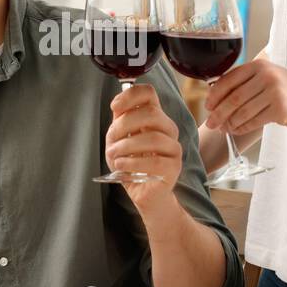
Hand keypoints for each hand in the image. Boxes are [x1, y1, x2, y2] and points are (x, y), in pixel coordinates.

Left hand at [105, 84, 182, 210]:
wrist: (142, 192)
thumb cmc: (130, 164)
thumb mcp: (119, 139)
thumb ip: (119, 120)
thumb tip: (117, 104)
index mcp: (154, 117)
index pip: (149, 94)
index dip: (131, 95)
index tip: (115, 107)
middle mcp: (167, 129)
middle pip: (151, 113)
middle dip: (125, 125)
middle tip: (112, 140)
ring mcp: (173, 148)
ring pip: (154, 137)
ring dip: (127, 146)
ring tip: (114, 156)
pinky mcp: (174, 167)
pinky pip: (156, 162)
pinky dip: (133, 163)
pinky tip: (122, 166)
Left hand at [203, 56, 286, 134]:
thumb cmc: (286, 88)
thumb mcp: (266, 76)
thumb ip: (245, 81)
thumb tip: (214, 97)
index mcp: (259, 65)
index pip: (228, 80)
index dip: (215, 95)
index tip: (208, 106)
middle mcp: (266, 76)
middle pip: (234, 98)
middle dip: (219, 113)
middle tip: (211, 123)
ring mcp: (274, 92)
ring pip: (243, 112)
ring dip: (230, 123)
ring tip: (223, 129)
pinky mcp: (280, 109)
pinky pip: (254, 121)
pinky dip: (242, 128)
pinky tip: (237, 130)